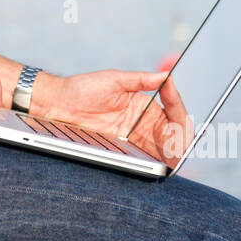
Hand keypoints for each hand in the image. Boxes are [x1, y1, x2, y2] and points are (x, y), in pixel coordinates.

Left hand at [34, 69, 193, 166]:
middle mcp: (145, 126)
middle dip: (184, 137)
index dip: (179, 106)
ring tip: (176, 151)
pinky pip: (148, 163)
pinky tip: (163, 162)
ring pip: (167, 153)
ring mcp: (135, 142)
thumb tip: (166, 75)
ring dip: (176, 153)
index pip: (174, 111)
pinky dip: (161, 164)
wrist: (57, 105)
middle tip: (181, 138)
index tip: (171, 94)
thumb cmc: (82, 89)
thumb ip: (141, 79)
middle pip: (177, 136)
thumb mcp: (113, 80)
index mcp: (146, 107)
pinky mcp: (124, 155)